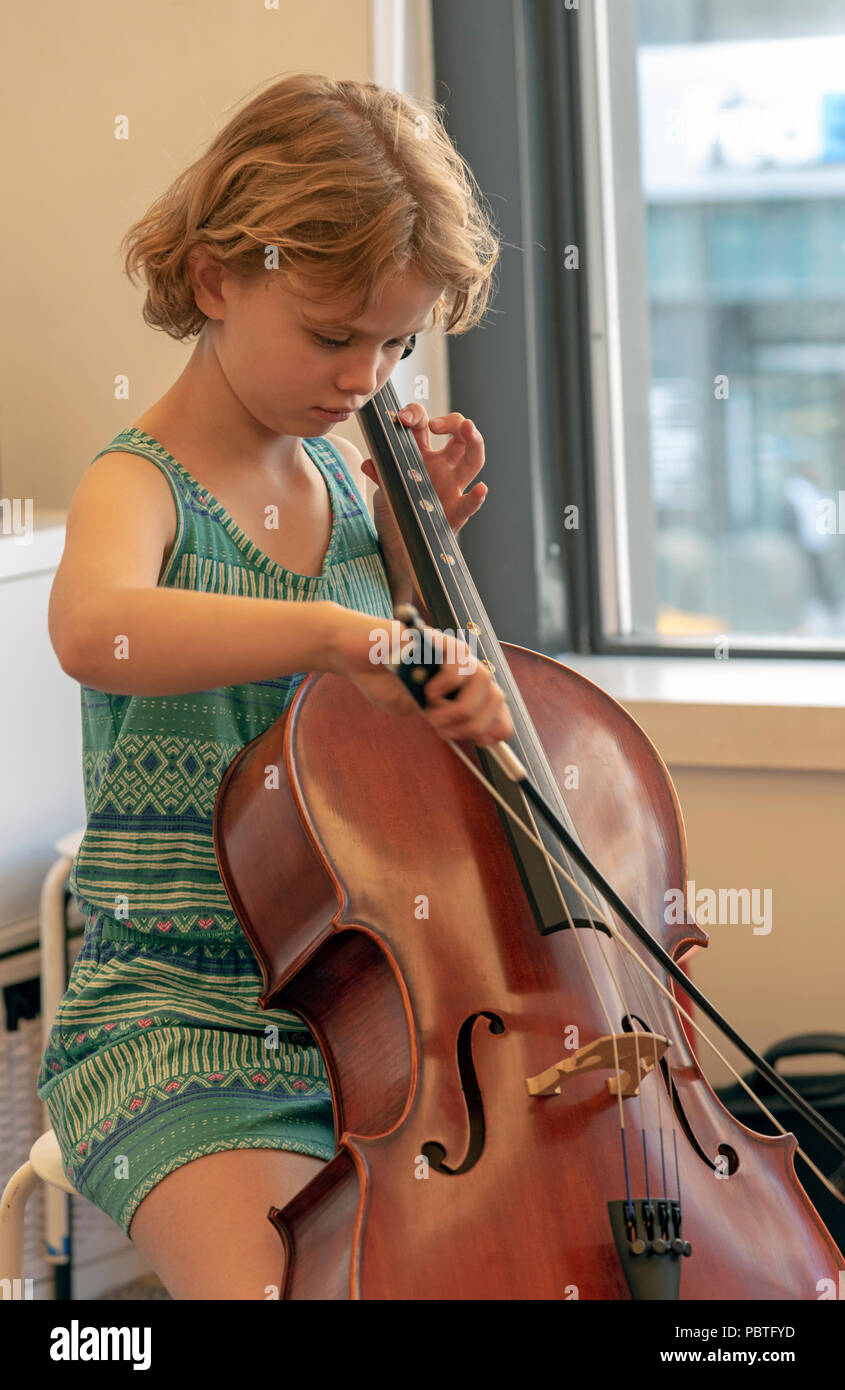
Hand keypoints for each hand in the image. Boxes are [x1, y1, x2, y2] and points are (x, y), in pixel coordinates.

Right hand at [325, 606, 512, 747]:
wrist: (354, 655)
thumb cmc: (381, 679)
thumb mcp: (414, 709)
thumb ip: (443, 719)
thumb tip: (480, 733)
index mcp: (459, 684)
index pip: (495, 703)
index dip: (498, 724)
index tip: (485, 743)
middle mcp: (462, 667)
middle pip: (496, 696)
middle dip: (473, 724)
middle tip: (441, 728)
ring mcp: (452, 652)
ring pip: (483, 681)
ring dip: (459, 709)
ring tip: (432, 711)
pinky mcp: (438, 639)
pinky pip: (459, 663)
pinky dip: (445, 684)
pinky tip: (425, 688)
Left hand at [360, 403, 488, 597]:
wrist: (399, 546)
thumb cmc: (395, 512)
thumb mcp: (383, 490)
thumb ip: (380, 474)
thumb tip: (368, 463)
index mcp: (421, 455)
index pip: (424, 424)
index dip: (417, 415)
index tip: (404, 419)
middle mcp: (441, 467)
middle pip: (458, 436)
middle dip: (453, 422)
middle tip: (436, 425)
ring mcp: (452, 488)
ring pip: (473, 460)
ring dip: (474, 442)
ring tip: (469, 428)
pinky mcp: (456, 513)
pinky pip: (469, 504)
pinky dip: (476, 497)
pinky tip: (480, 489)